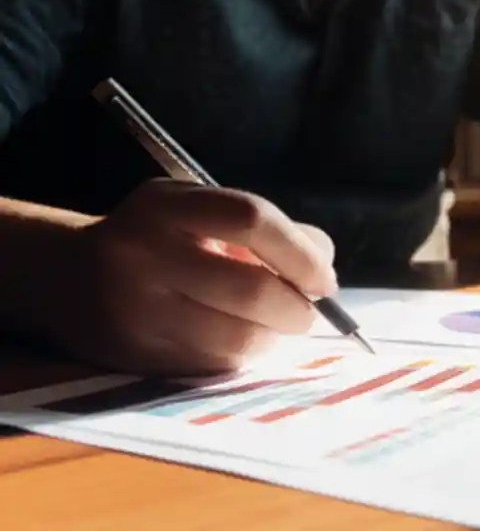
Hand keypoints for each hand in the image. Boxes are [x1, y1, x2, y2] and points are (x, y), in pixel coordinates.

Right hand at [46, 180, 336, 375]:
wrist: (64, 277)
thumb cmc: (156, 238)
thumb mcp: (196, 210)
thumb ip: (263, 227)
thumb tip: (322, 263)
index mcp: (165, 207)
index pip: (250, 218)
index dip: (300, 252)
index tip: (323, 279)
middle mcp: (143, 255)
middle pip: (252, 290)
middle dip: (297, 309)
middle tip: (306, 313)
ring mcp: (136, 311)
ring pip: (237, 339)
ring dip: (272, 338)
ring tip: (272, 327)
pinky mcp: (137, 358)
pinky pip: (214, 366)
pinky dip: (240, 357)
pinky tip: (231, 341)